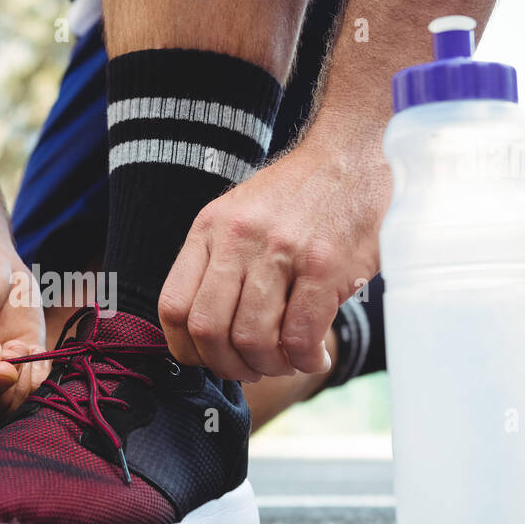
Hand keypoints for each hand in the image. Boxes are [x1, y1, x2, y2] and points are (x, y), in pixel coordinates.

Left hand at [158, 133, 390, 379]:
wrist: (351, 155)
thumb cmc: (297, 195)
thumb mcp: (239, 214)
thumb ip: (218, 263)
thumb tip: (206, 334)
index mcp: (208, 229)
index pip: (173, 307)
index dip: (187, 349)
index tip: (208, 359)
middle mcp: (237, 239)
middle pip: (209, 330)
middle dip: (228, 366)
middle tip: (251, 369)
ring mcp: (279, 251)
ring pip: (252, 339)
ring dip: (269, 365)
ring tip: (285, 362)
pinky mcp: (323, 265)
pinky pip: (299, 335)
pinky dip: (304, 359)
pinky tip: (312, 356)